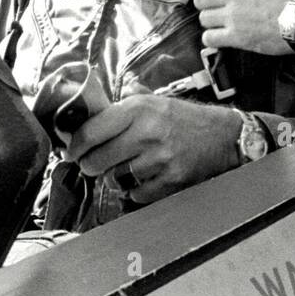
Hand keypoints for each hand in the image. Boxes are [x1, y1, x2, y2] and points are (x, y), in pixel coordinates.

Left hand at [63, 95, 241, 204]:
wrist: (222, 136)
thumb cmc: (184, 118)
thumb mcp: (155, 100)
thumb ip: (125, 103)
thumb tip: (92, 108)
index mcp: (139, 109)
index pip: (91, 131)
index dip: (76, 146)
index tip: (72, 152)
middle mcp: (147, 132)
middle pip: (97, 160)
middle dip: (90, 166)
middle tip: (92, 165)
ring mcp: (160, 158)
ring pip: (116, 179)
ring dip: (114, 178)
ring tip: (122, 170)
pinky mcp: (171, 180)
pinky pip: (137, 195)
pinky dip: (134, 192)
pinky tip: (141, 180)